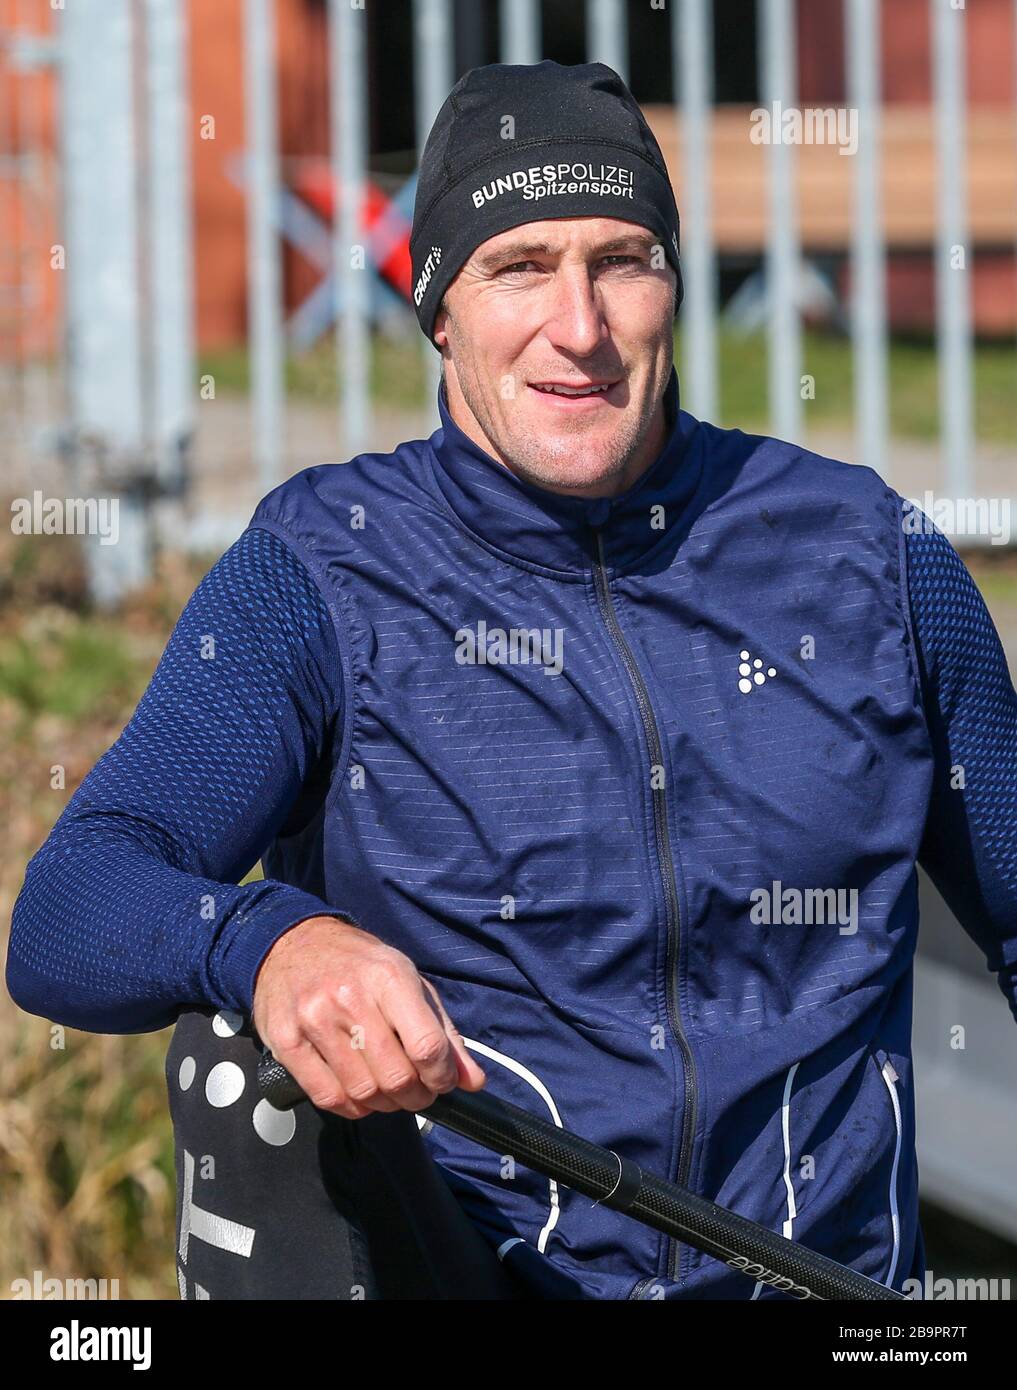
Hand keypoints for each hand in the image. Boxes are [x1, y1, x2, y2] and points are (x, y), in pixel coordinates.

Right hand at [252, 915, 485, 1118]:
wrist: (293, 943)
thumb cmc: (359, 965)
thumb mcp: (410, 982)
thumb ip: (444, 1033)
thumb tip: (472, 1081)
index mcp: (389, 978)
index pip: (427, 1046)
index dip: (442, 1077)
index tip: (442, 1082)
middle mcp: (351, 999)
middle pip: (396, 1077)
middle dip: (416, 1097)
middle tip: (417, 1092)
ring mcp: (315, 1020)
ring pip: (363, 1092)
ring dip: (385, 1104)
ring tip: (388, 1092)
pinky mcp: (286, 1041)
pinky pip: (328, 1097)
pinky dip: (352, 1107)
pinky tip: (359, 1095)